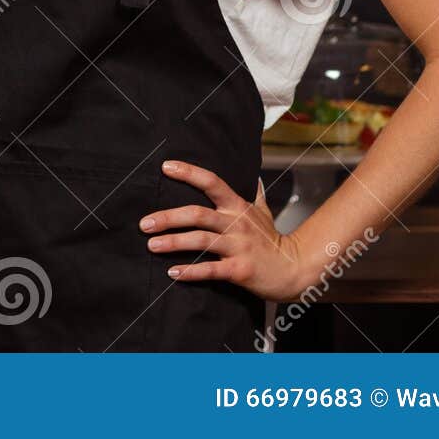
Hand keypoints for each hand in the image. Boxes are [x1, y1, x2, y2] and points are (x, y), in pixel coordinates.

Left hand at [141, 160, 313, 302]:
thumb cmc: (272, 241)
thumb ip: (255, 193)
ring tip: (151, 245)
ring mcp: (238, 246)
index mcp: (238, 207)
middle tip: (144, 223)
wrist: (293, 270)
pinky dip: (190, 271)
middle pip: (197, 214)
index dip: (188, 172)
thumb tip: (253, 173)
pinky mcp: (239, 270)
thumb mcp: (264, 212)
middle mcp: (236, 223)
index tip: (165, 167)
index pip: (211, 182)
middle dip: (168, 217)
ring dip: (173, 242)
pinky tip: (172, 272)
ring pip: (200, 241)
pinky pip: (210, 269)